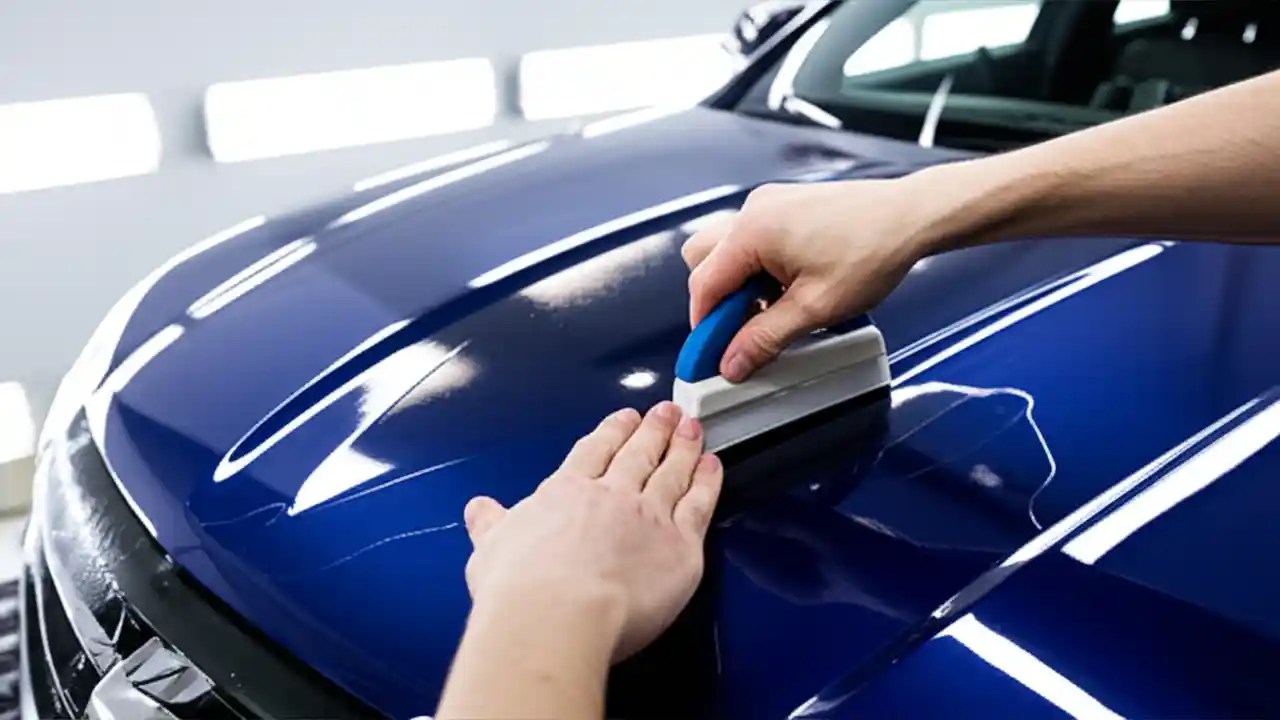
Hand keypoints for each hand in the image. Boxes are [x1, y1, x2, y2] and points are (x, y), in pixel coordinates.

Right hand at [461, 402, 723, 661]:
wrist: (557, 614)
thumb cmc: (520, 590)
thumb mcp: (491, 550)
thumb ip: (492, 526)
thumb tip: (480, 511)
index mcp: (566, 492)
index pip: (594, 451)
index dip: (612, 431)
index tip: (623, 419)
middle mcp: (611, 496)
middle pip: (638, 453)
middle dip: (654, 429)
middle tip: (667, 412)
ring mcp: (649, 516)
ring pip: (672, 472)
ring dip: (684, 447)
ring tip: (693, 429)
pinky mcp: (679, 546)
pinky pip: (699, 505)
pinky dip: (708, 482)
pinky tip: (713, 468)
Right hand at [683, 178, 934, 380]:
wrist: (912, 216)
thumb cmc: (872, 252)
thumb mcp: (814, 308)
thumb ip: (765, 338)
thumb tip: (732, 362)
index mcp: (752, 232)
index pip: (704, 285)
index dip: (705, 327)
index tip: (713, 356)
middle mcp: (753, 211)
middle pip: (703, 262)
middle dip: (716, 300)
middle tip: (743, 331)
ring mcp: (769, 204)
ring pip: (726, 250)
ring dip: (738, 284)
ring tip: (774, 308)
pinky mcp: (785, 205)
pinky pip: (751, 239)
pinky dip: (757, 267)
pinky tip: (788, 287)